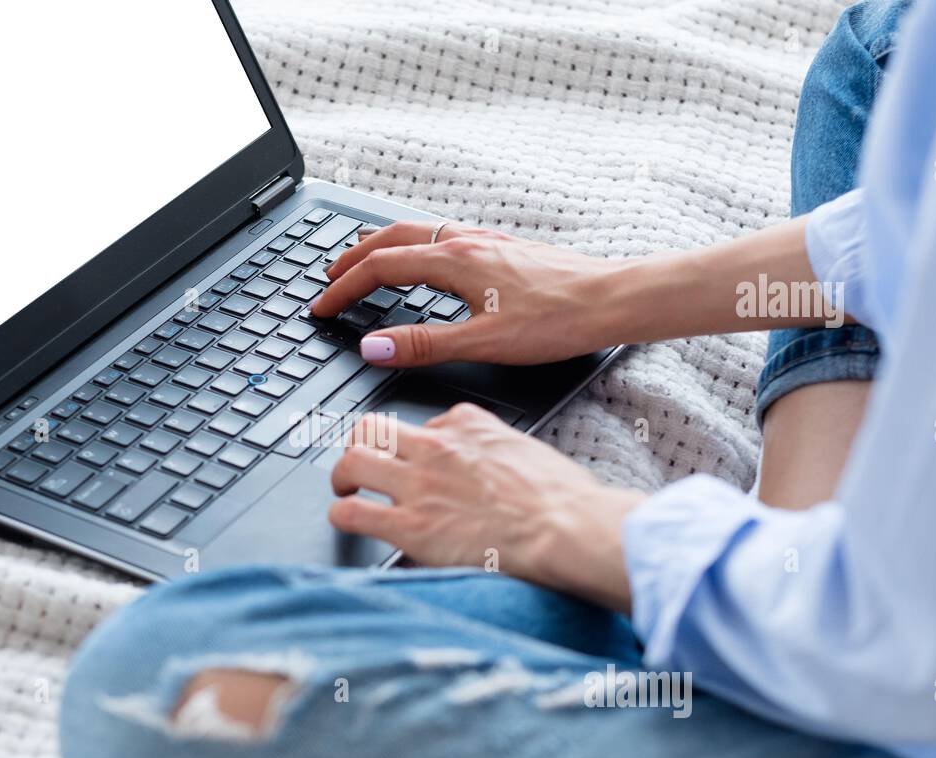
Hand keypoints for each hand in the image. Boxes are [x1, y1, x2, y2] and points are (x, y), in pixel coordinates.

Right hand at [310, 220, 631, 367]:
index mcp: (455, 261)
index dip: (344, 289)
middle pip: (392, 238)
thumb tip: (374, 346)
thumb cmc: (559, 321)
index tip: (322, 307)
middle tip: (329, 277)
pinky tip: (428, 259)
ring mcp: (487, 242)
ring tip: (365, 261)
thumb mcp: (484, 342)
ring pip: (419, 232)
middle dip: (354, 257)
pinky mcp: (506, 250)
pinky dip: (417, 245)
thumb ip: (424, 344)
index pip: (380, 268)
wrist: (613, 300)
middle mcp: (467, 242)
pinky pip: (444, 236)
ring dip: (384, 245)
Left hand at [328, 403, 645, 611]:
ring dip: (343, 474)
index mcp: (469, 425)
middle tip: (362, 462)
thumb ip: (501, 453)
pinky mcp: (409, 525)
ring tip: (346, 487)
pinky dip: (342, 514)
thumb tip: (499, 469)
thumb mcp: (530, 454)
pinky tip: (346, 519)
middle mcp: (437, 448)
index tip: (417, 458)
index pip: (426, 422)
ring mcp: (419, 485)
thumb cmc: (564, 499)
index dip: (417, 443)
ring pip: (353, 461)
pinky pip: (352, 511)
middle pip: (374, 428)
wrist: (567, 528)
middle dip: (362, 444)